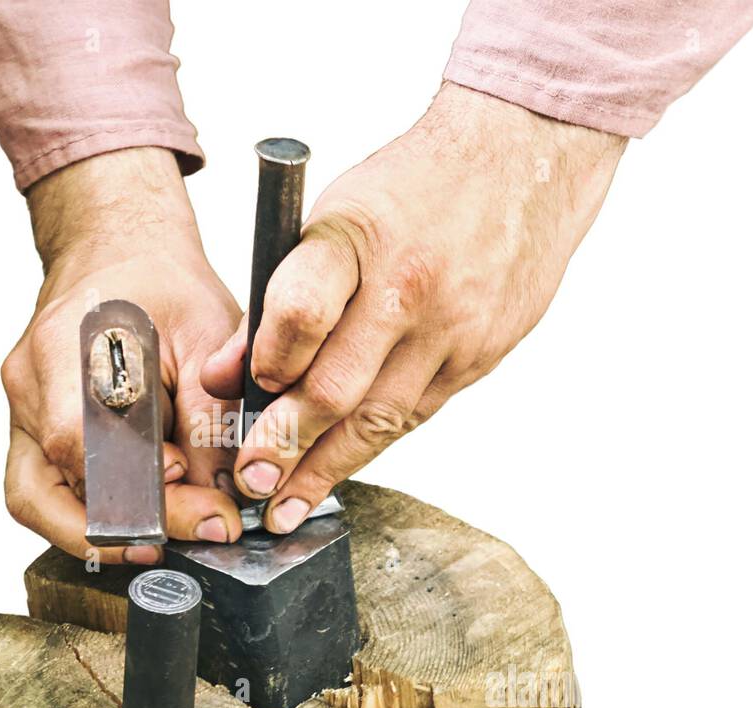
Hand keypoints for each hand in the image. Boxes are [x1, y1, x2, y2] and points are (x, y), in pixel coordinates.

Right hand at [4, 148, 243, 562]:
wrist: (118, 251)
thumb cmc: (166, 288)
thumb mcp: (211, 340)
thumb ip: (213, 424)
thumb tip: (222, 504)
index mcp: (71, 345)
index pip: (94, 447)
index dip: (150, 495)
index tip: (212, 516)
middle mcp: (31, 380)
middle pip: (52, 487)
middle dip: (126, 529)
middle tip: (198, 534)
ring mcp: (20, 407)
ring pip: (35, 501)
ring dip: (100, 533)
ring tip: (165, 538)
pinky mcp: (25, 426)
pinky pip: (42, 490)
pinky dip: (87, 514)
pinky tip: (136, 517)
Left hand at [201, 84, 626, 531]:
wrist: (525, 158)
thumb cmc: (413, 188)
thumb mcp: (331, 216)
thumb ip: (276, 299)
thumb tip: (226, 375)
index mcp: (357, 236)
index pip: (300, 312)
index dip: (265, 362)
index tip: (242, 392)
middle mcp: (408, 288)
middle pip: (338, 388)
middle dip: (286, 446)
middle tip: (252, 483)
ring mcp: (454, 328)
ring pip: (381, 420)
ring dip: (327, 470)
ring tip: (288, 505)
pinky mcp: (482, 355)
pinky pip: (418, 414)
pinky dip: (374, 445)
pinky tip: (341, 470)